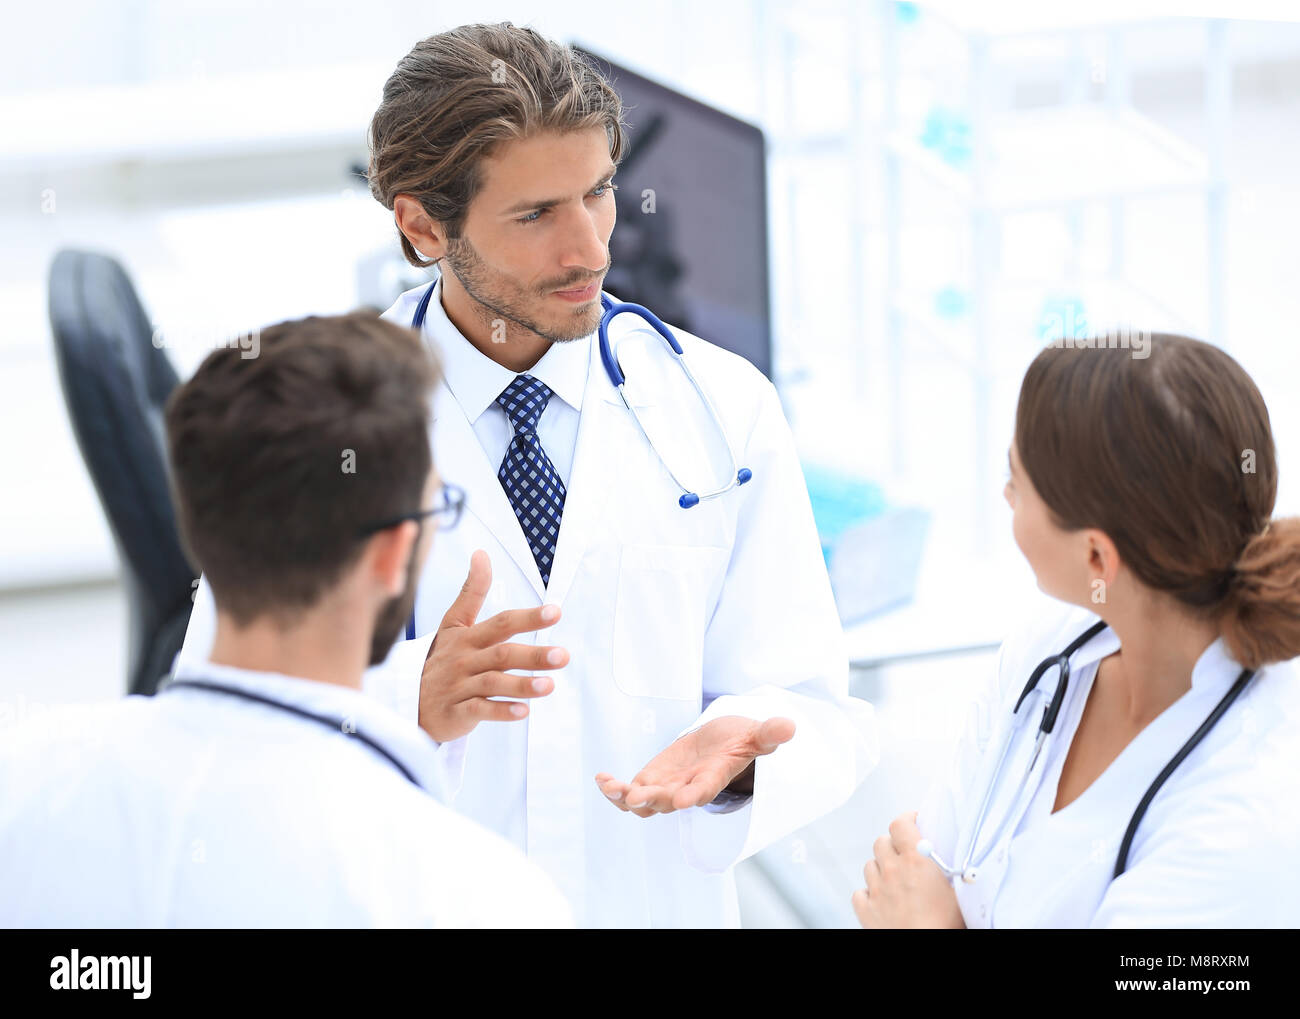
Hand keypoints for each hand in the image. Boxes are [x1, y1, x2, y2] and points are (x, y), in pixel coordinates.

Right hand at [417, 550, 567, 742]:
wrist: (410, 702)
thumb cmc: (441, 659)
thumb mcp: (453, 624)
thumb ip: (472, 591)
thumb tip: (481, 553)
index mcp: (468, 637)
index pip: (501, 623)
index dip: (528, 617)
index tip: (555, 612)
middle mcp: (464, 660)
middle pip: (502, 654)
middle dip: (533, 655)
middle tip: (563, 656)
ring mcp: (459, 687)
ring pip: (493, 684)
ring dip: (522, 685)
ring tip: (550, 685)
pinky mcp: (456, 712)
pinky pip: (479, 711)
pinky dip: (501, 711)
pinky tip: (523, 711)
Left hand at [595, 715, 794, 817]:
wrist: (723, 745)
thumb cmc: (741, 741)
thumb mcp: (757, 734)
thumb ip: (769, 734)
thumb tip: (789, 726)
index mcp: (713, 778)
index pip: (704, 790)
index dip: (694, 794)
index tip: (685, 799)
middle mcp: (688, 788)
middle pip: (668, 801)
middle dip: (651, 799)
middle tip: (635, 795)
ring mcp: (667, 787)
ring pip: (643, 803)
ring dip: (624, 798)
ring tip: (610, 786)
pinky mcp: (651, 781)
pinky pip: (628, 792)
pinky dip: (613, 788)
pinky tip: (601, 778)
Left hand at [852, 811, 964, 928]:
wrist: (925, 950)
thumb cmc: (945, 925)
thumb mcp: (957, 892)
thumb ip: (949, 870)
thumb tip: (952, 859)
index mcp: (915, 862)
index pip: (900, 824)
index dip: (906, 820)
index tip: (913, 822)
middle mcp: (891, 871)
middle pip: (881, 842)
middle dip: (892, 844)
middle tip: (904, 853)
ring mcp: (876, 890)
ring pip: (869, 865)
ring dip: (880, 867)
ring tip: (894, 879)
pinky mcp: (866, 910)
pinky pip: (860, 892)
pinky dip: (868, 892)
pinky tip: (881, 898)